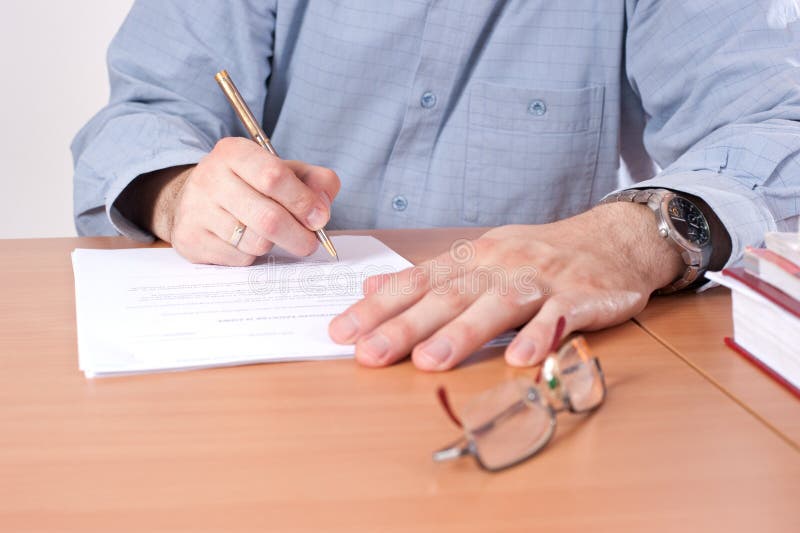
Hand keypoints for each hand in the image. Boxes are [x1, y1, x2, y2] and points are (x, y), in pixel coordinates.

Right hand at [117, 137, 340, 265]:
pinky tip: (245, 241)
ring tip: (270, 234)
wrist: (196, 198)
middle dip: (298, 236)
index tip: (319, 218)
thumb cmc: (251, 184)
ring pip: (255, 243)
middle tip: (310, 242)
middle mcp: (209, 177)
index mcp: (234, 152)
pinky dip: (252, 256)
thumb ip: (314, 181)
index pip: (274, 177)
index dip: (303, 201)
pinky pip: (238, 259)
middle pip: (268, 218)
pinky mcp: (190, 239)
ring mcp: (196, 209)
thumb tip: (322, 210)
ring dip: (274, 245)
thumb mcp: (284, 170)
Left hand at [328, 203, 684, 369]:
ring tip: (429, 362)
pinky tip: (519, 359)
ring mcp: (542, 280)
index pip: (416, 282)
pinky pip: (560, 317)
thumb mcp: (480, 257)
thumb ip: (428, 277)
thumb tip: (370, 286)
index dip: (378, 307)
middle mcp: (501, 266)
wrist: (614, 238)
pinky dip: (540, 336)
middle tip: (369, 354)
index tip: (342, 332)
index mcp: (472, 258)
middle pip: (449, 296)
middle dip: (406, 326)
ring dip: (463, 333)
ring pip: (497, 305)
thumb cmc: (538, 255)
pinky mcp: (583, 297)